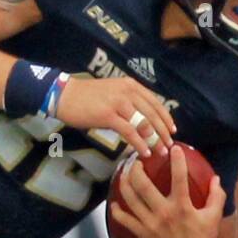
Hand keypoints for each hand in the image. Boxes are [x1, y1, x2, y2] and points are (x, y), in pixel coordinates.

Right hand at [55, 75, 174, 155]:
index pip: (155, 102)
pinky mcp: (109, 116)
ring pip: (144, 123)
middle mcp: (128, 92)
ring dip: (154, 140)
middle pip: (153, 114)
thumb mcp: (112, 93)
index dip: (166, 117)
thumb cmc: (86, 97)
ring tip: (160, 152)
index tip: (172, 130)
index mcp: (131, 85)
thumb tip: (141, 119)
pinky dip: (139, 143)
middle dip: (163, 132)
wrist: (65, 95)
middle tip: (169, 146)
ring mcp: (119, 103)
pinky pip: (130, 132)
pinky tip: (144, 152)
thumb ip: (127, 101)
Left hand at [109, 144, 223, 237]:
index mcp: (183, 207)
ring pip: (131, 199)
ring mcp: (151, 224)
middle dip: (136, 169)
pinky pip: (125, 220)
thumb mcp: (213, 218)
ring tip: (123, 174)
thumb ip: (216, 196)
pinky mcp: (142, 234)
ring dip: (124, 184)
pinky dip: (117, 210)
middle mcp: (164, 213)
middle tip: (135, 160)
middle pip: (144, 186)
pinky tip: (114, 202)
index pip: (179, 178)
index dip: (177, 161)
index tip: (174, 148)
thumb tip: (216, 177)